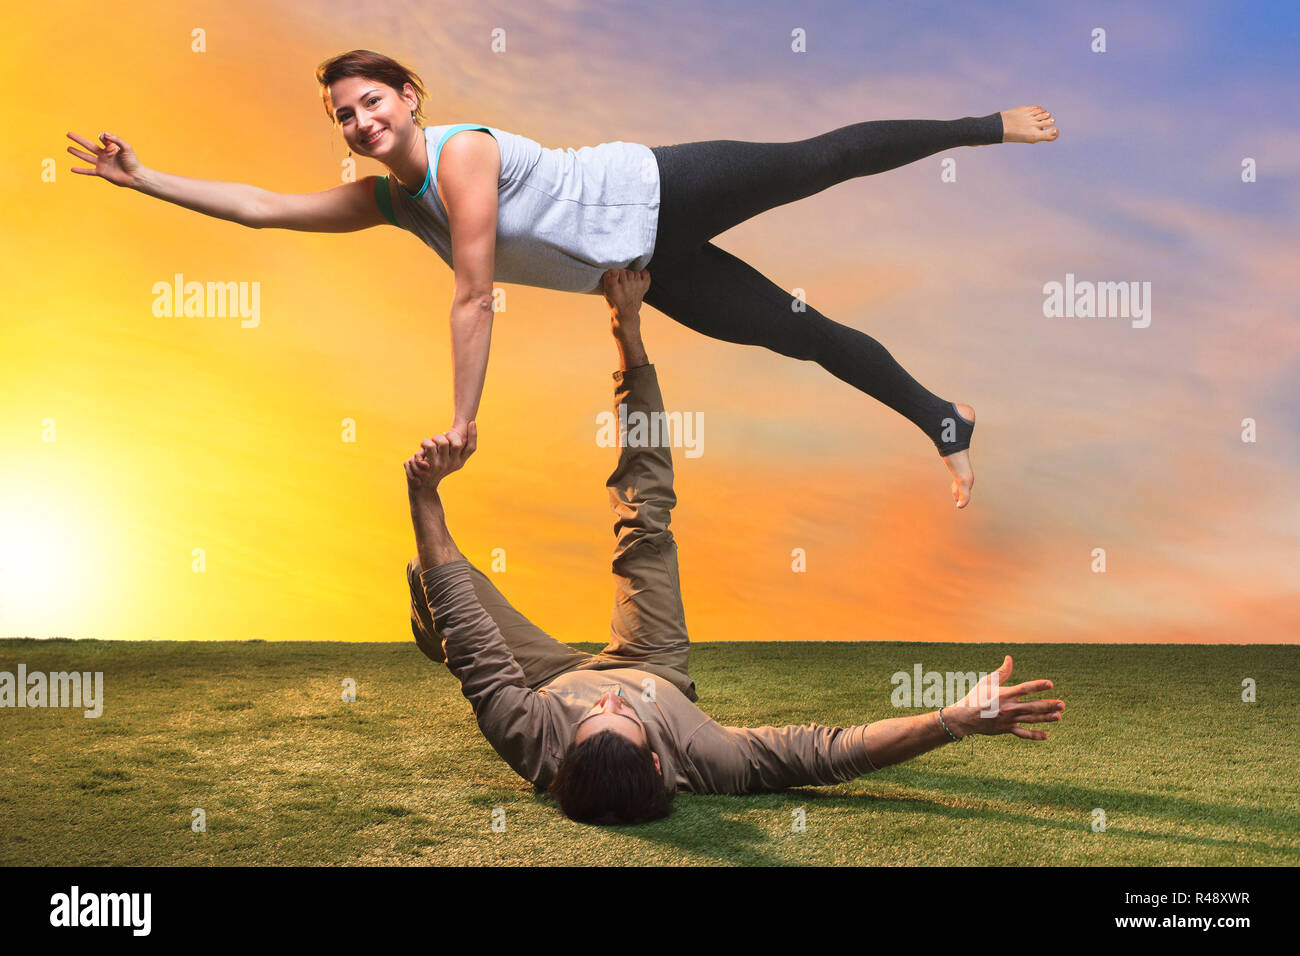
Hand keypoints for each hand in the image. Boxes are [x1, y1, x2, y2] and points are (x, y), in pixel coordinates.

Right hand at [66, 131, 142, 187]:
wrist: (136, 176)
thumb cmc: (133, 162)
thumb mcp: (127, 148)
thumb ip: (116, 139)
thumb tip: (104, 134)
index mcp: (110, 147)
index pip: (102, 138)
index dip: (105, 139)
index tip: (112, 145)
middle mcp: (104, 155)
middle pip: (88, 145)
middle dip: (78, 139)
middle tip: (68, 134)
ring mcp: (102, 163)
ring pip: (86, 157)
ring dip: (77, 152)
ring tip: (68, 148)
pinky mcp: (101, 172)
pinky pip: (89, 171)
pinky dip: (80, 170)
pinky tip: (72, 169)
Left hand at [404, 423, 477, 494]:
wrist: (424, 487)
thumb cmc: (434, 471)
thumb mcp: (445, 460)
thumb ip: (450, 450)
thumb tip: (453, 432)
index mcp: (460, 462)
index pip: (471, 448)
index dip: (473, 435)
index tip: (472, 422)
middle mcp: (454, 464)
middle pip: (458, 443)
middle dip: (450, 434)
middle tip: (443, 435)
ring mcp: (444, 465)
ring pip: (443, 442)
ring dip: (435, 438)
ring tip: (429, 442)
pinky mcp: (432, 465)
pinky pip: (430, 446)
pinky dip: (425, 443)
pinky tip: (422, 446)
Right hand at [601, 268, 650, 315]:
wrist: (626, 315)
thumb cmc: (614, 304)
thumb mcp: (606, 293)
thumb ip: (607, 280)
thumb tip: (610, 270)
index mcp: (614, 288)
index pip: (614, 271)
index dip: (613, 272)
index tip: (613, 276)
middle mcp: (626, 287)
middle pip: (624, 271)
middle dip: (621, 274)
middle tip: (621, 280)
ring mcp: (636, 287)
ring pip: (634, 272)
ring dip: (631, 275)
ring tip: (628, 282)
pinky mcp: (643, 287)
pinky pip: (645, 274)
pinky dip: (643, 273)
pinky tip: (638, 278)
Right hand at [949, 656, 1063, 739]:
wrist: (964, 718)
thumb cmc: (975, 697)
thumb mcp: (987, 681)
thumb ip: (1002, 672)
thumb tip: (1010, 658)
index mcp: (1005, 694)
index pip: (1025, 689)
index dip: (1038, 686)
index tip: (1050, 684)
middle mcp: (1009, 708)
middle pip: (1032, 706)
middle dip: (1048, 705)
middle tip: (1062, 704)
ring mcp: (1009, 720)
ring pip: (1031, 719)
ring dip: (1045, 718)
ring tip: (1058, 716)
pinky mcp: (1007, 729)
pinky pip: (1022, 733)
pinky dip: (1034, 735)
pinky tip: (1046, 735)